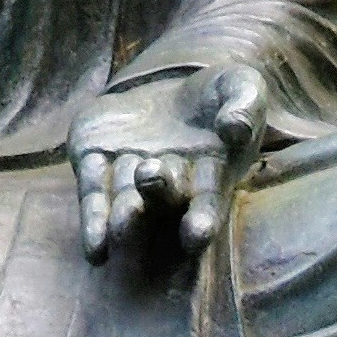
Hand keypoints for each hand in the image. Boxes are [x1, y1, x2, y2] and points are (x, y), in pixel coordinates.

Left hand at [72, 61, 265, 261]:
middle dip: (157, 193)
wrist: (169, 86)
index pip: (206, 201)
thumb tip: (234, 127)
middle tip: (151, 178)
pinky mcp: (95, 159)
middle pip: (162, 196)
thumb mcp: (240, 88)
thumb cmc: (216, 94)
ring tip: (119, 228)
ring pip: (125, 200)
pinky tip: (93, 250)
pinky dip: (92, 220)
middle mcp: (169, 182)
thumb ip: (244, 108)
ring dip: (123, 217)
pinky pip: (92, 192)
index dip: (201, 218)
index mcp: (209, 171)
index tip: (196, 234)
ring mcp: (129, 173)